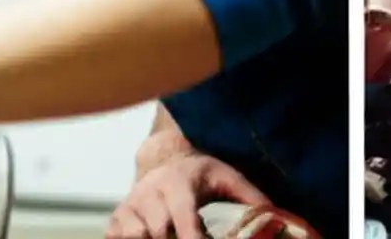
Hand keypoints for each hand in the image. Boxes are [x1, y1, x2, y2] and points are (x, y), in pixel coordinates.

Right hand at [106, 153, 270, 238]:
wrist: (163, 160)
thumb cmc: (199, 173)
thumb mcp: (226, 177)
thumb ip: (249, 196)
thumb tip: (274, 215)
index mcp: (178, 184)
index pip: (184, 219)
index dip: (192, 238)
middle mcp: (150, 193)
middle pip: (160, 234)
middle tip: (194, 238)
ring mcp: (129, 206)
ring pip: (136, 237)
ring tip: (173, 236)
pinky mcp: (116, 218)